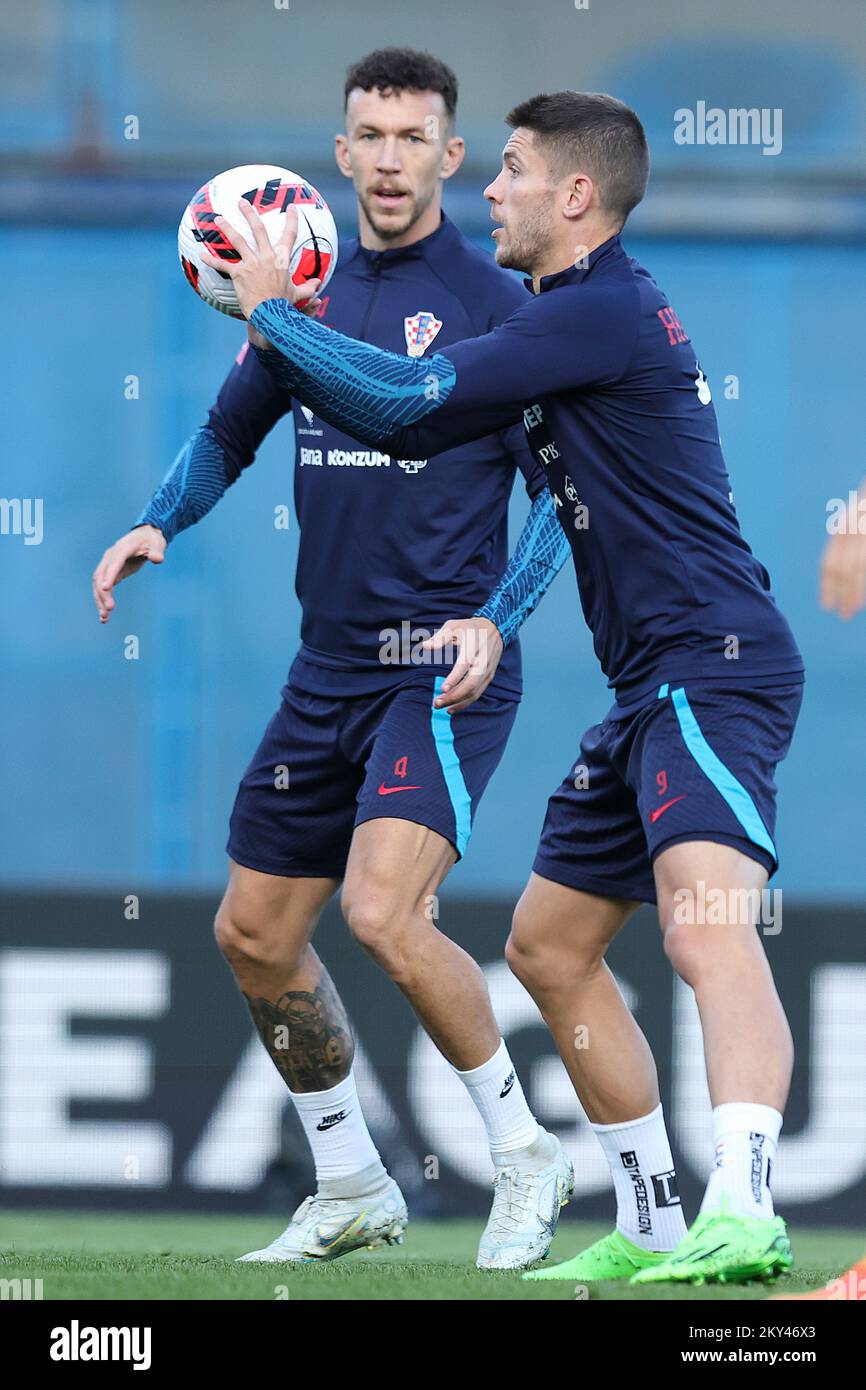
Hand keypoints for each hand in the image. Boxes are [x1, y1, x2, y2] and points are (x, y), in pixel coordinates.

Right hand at [92, 524, 165, 623]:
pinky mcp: (110, 573)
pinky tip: (105, 615)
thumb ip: (157, 552)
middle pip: (101, 574)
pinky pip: (102, 587)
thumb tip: (157, 559)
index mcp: (123, 548)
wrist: (145, 536)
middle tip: (109, 609)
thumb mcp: (157, 543)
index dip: (110, 575)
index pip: (114, 562)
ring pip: (98, 583)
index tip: (106, 588)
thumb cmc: (151, 540)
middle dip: (103, 593)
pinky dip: (102, 600)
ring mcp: (108, 564)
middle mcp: (111, 556)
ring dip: (99, 600)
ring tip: (104, 618)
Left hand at [200, 202, 321, 321]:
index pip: (289, 236)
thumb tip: (319, 284)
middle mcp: (266, 257)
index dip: (292, 220)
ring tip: (218, 218)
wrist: (271, 316)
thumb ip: (308, 288)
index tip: (293, 208)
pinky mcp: (239, 274)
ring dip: (227, 228)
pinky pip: (223, 265)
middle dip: (250, 214)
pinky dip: (211, 260)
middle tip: (242, 202)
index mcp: (281, 260)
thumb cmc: (284, 306)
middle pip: (258, 229)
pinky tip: (201, 255)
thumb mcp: (298, 295)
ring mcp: (252, 264)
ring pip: (238, 240)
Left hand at [422, 616, 503, 712]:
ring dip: (458, 702)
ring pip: (475, 692)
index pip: (465, 665)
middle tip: (437, 702)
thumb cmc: (470, 628)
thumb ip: (440, 636)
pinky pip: (478, 693)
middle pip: (471, 683)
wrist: (496, 628)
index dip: (454, 678)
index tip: (442, 688)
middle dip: (454, 696)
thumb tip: (425, 646)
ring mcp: (488, 670)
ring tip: (442, 707)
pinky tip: (452, 707)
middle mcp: (483, 660)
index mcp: (474, 646)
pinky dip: (466, 702)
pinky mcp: (489, 677)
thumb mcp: (454, 625)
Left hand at [820, 524, 865, 619]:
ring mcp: (864, 532)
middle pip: (844, 570)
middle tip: (844, 615)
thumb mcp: (852, 523)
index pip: (830, 563)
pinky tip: (863, 597)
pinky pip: (863, 565)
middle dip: (844, 594)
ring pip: (858, 568)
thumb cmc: (864, 512)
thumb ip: (845, 545)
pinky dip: (862, 582)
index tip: (827, 606)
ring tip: (854, 610)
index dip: (828, 586)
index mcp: (842, 530)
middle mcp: (853, 531)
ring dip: (855, 592)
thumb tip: (838, 576)